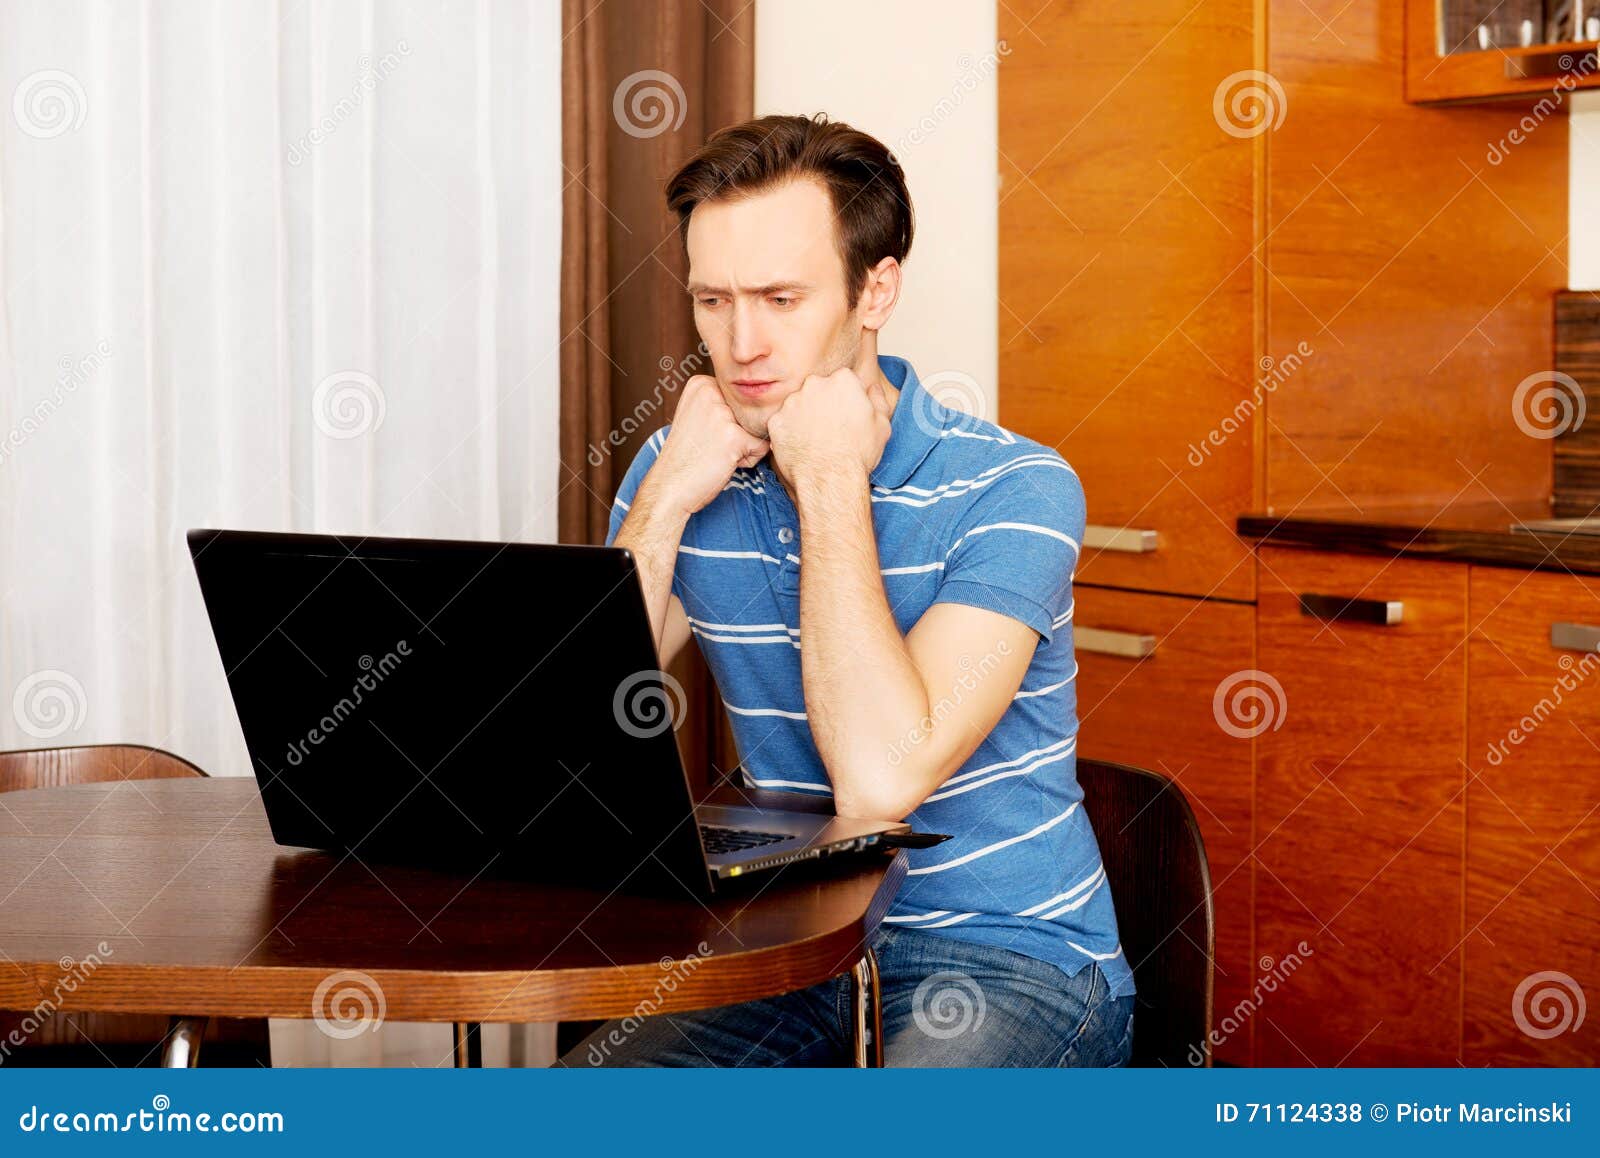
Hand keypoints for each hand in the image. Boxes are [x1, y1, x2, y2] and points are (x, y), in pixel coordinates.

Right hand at [648, 375, 769, 516]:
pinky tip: (724, 463)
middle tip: (712, 446)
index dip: (730, 420)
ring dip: (744, 446)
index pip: (739, 398)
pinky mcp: (734, 436)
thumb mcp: (697, 415)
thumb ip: (722, 402)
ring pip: (757, 428)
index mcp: (701, 384)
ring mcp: (722, 413)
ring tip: (718, 454)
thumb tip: (762, 402)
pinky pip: (762, 446)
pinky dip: (749, 460)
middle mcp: (710, 392)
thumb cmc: (687, 456)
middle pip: (750, 412)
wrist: (669, 487)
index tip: (707, 433)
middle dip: (740, 432)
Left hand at [767, 367, 891, 487]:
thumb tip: (872, 389)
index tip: (846, 414)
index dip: (844, 399)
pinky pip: (782, 423)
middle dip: (822, 404)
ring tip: (815, 441)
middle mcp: (814, 384)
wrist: (831, 480)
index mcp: (843, 380)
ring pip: (797, 405)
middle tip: (830, 429)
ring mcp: (792, 402)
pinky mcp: (776, 421)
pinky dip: (789, 433)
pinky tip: (801, 448)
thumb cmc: (859, 454)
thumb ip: (877, 400)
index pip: (842, 380)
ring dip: (803, 417)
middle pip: (817, 389)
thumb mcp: (882, 425)